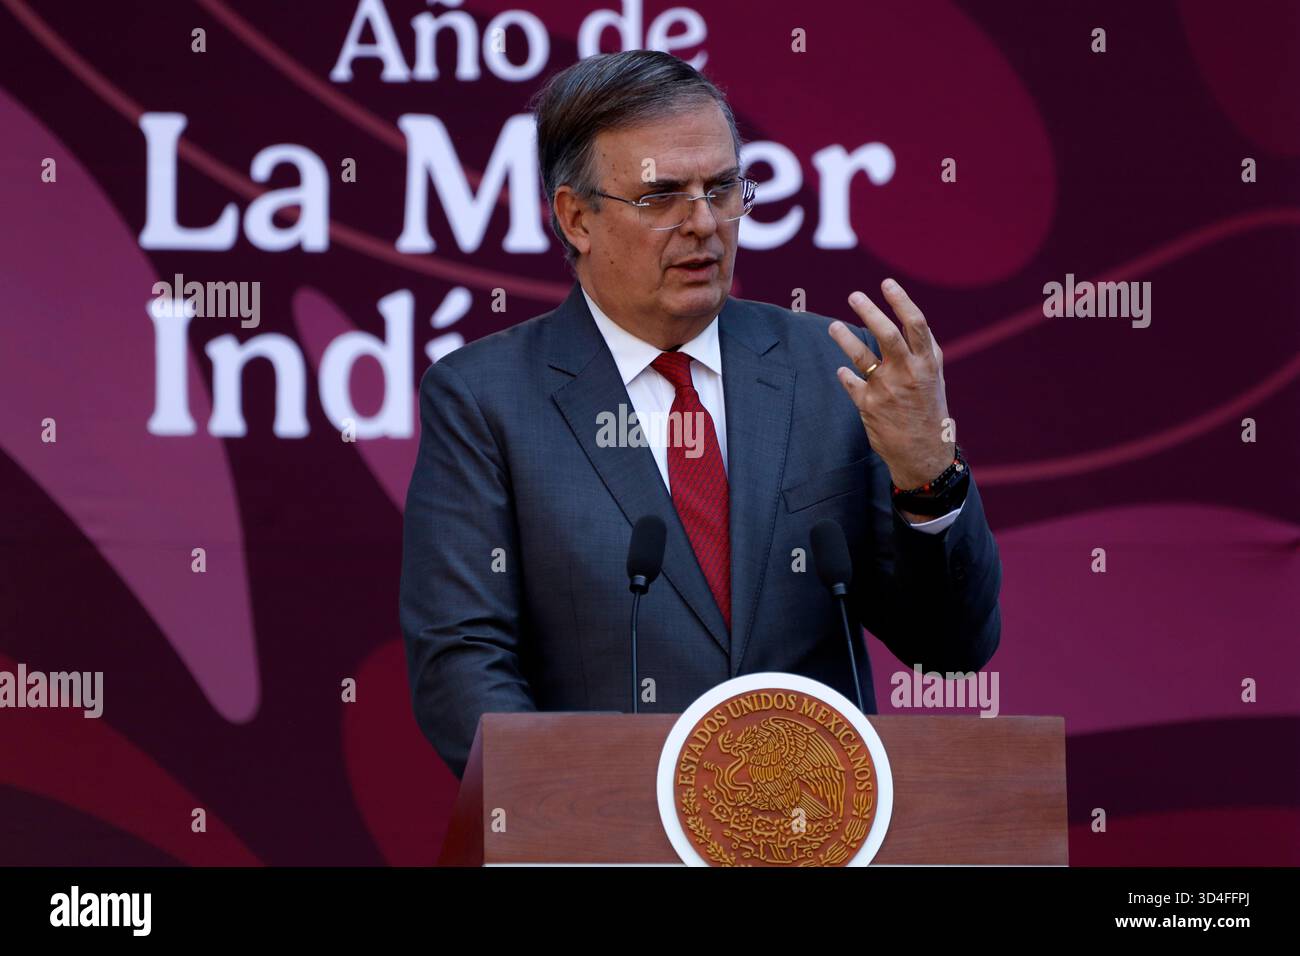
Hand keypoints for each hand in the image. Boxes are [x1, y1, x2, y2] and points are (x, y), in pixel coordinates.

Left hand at [828, 278, 954, 490]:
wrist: (922, 452)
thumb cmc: (928, 409)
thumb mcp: (934, 377)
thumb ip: (923, 350)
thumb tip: (909, 319)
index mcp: (927, 364)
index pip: (915, 324)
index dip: (900, 301)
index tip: (886, 284)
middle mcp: (907, 373)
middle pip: (886, 334)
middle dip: (869, 311)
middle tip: (854, 295)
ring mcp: (886, 389)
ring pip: (861, 356)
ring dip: (844, 338)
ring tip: (833, 327)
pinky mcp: (868, 405)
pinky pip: (851, 382)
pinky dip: (845, 375)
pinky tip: (843, 371)